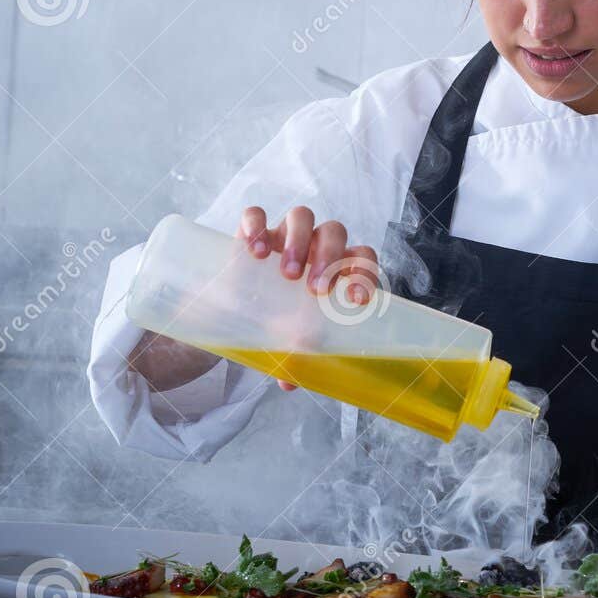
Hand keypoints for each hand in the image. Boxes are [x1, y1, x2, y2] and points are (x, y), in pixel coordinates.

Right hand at [239, 205, 379, 390]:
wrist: (232, 309)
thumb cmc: (273, 319)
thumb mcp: (285, 338)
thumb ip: (293, 355)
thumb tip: (290, 383)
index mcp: (335, 267)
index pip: (362, 257)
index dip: (365, 273)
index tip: (356, 299)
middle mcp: (314, 245)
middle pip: (334, 232)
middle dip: (329, 257)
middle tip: (314, 290)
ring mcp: (284, 234)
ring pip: (302, 216)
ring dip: (300, 241)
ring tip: (286, 274)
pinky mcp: (252, 230)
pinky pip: (255, 214)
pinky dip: (256, 226)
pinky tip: (254, 250)